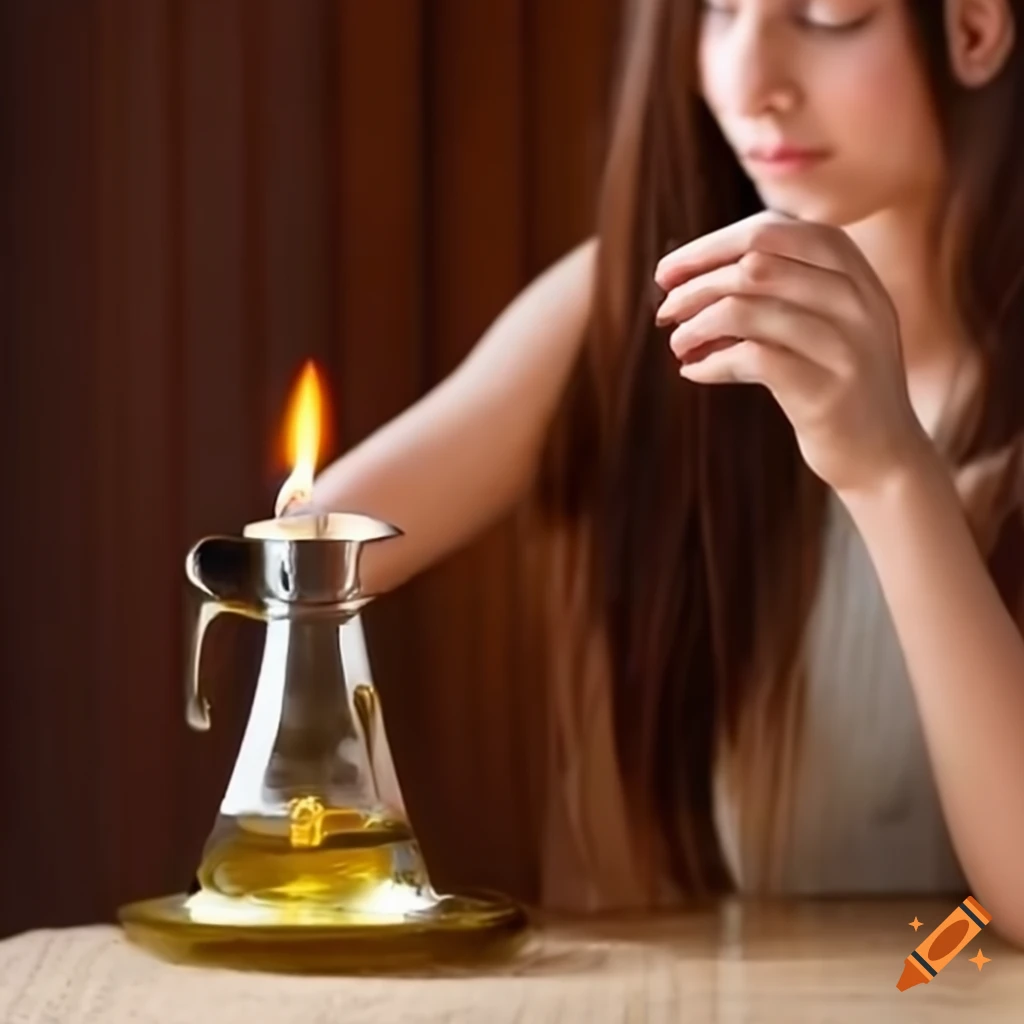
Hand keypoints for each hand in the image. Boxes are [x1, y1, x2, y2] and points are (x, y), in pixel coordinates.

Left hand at [654, 210, 932, 497]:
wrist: (883, 455)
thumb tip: (683, 281)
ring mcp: (846, 343)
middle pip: (755, 263)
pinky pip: (751, 358)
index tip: (668, 272)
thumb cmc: (831, 383)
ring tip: (678, 344)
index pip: (772, 231)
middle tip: (665, 310)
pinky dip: (711, 363)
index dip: (710, 246)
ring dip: (696, 324)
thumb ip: (773, 292)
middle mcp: (856, 298)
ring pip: (747, 307)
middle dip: (696, 283)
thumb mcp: (816, 324)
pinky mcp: (827, 390)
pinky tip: (694, 372)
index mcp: (853, 270)